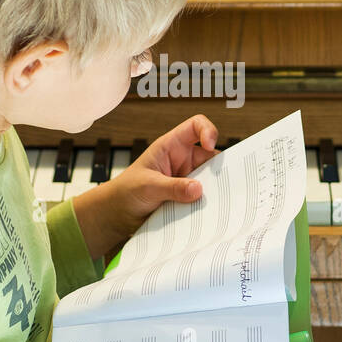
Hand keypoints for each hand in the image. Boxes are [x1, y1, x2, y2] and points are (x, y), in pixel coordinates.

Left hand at [71, 115, 219, 258]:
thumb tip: (198, 189)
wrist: (118, 215)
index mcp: (171, 146)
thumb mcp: (148, 187)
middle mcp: (183, 160)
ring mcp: (187, 179)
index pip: (195, 126)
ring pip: (211, 180)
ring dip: (214, 190)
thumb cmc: (126, 191)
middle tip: (224, 183)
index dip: (207, 131)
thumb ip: (172, 187)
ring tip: (216, 203)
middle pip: (210, 156)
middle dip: (218, 168)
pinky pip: (205, 198)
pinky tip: (209, 213)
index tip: (210, 145)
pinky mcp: (188, 198)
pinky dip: (208, 204)